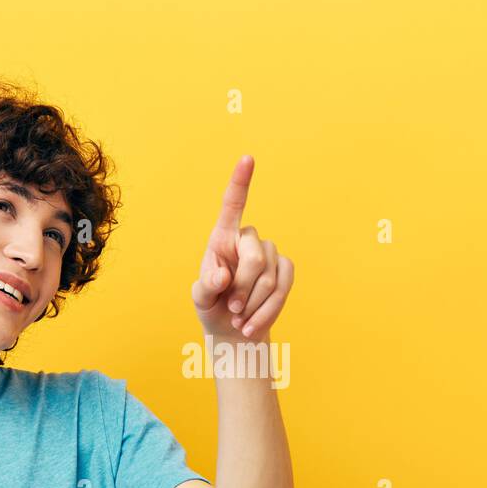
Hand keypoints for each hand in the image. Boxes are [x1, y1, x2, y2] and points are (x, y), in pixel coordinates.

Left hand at [191, 155, 293, 342]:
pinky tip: (252, 324)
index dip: (240, 182)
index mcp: (222, 238)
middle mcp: (248, 239)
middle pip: (254, 259)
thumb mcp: (200, 299)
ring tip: (238, 319)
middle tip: (231, 310)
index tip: (248, 158)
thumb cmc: (212, 307)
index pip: (232, 206)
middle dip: (242, 290)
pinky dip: (266, 311)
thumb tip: (222, 276)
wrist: (234, 328)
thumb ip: (205, 286)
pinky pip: (283, 288)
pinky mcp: (286, 269)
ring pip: (269, 279)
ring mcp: (270, 253)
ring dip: (252, 306)